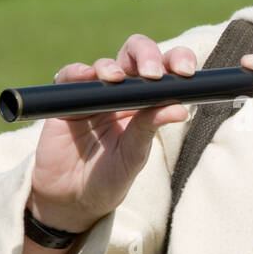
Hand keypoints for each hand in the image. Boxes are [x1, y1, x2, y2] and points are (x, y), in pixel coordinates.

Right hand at [29, 35, 197, 232]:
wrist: (72, 199)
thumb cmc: (109, 177)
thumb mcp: (134, 155)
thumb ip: (150, 128)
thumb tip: (181, 109)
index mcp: (146, 102)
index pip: (165, 70)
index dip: (176, 62)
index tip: (186, 73)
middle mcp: (122, 92)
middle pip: (136, 54)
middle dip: (147, 54)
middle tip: (153, 74)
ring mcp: (94, 94)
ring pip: (106, 64)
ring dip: (113, 66)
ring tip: (117, 79)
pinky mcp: (66, 101)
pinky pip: (70, 77)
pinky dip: (77, 72)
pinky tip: (86, 76)